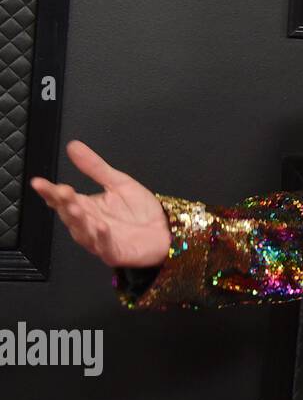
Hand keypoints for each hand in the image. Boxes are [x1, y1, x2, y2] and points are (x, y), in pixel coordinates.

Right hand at [29, 140, 170, 268]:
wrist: (166, 229)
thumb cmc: (141, 210)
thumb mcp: (118, 182)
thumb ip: (95, 167)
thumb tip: (73, 146)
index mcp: (87, 207)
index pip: (62, 200)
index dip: (50, 192)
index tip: (39, 182)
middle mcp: (89, 225)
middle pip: (70, 215)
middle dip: (64, 204)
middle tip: (62, 191)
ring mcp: (101, 241)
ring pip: (83, 233)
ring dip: (78, 221)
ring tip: (75, 207)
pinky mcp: (116, 253)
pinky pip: (105, 247)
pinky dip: (102, 237)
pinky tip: (100, 227)